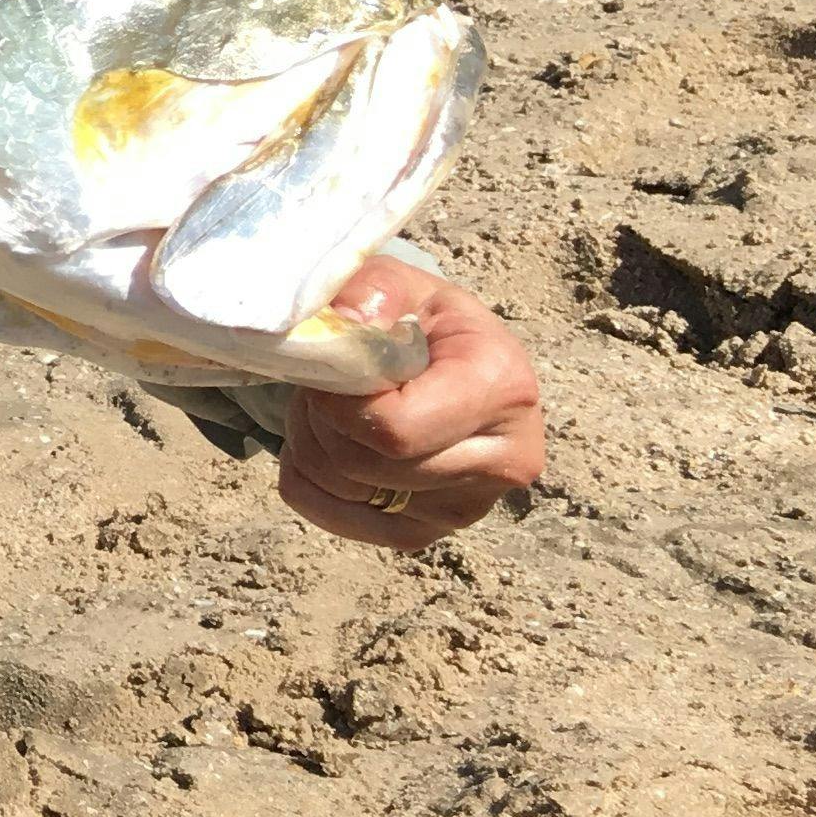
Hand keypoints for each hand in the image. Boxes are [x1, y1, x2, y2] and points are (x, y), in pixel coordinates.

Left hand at [280, 254, 545, 550]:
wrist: (448, 362)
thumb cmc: (418, 319)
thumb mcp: (398, 284)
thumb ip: (369, 290)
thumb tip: (344, 324)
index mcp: (502, 387)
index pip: (394, 428)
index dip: (339, 402)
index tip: (332, 370)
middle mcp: (504, 460)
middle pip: (363, 465)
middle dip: (321, 421)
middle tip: (327, 386)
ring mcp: (470, 508)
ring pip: (345, 492)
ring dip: (312, 446)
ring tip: (335, 408)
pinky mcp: (431, 533)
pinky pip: (335, 519)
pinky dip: (310, 482)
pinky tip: (332, 443)